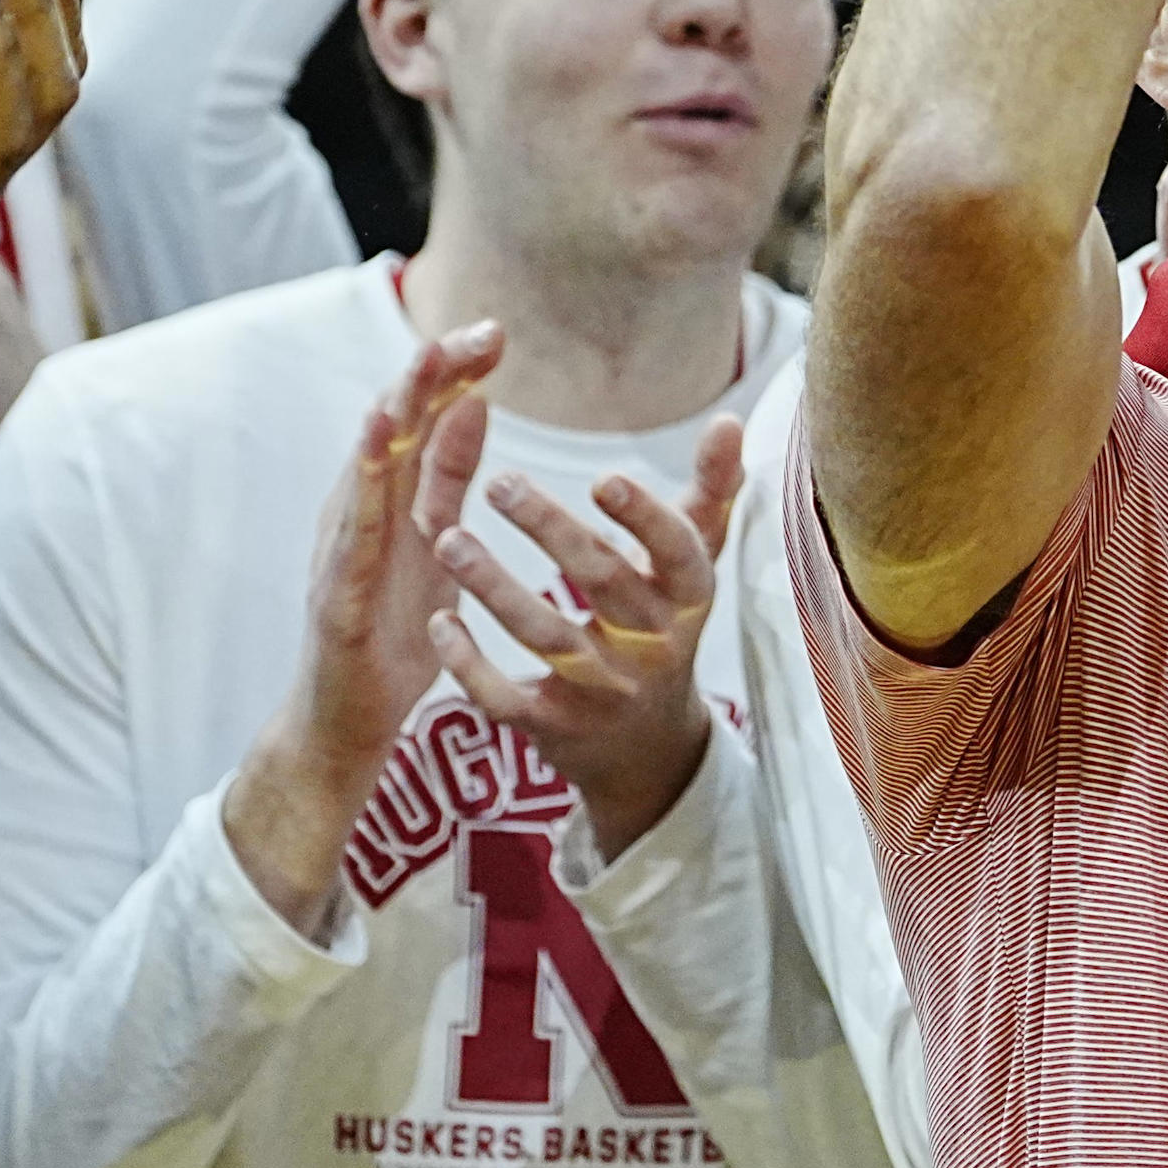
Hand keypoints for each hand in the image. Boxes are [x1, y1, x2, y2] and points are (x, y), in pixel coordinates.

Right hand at [227, 322, 505, 935]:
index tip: (497, 332)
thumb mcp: (437, 544)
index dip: (455, 373)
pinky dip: (361, 488)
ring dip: (394, 412)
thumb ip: (448, 477)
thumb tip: (475, 401)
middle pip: (394, 428)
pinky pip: (349, 537)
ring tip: (424, 363)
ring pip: (366, 469)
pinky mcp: (336, 597)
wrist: (346, 726)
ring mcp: (343, 551)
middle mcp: (362, 511)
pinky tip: (373, 448)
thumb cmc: (393, 632)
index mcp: (394, 498)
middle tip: (476, 331)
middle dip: (432, 374)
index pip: (424, 420)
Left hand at [432, 419, 744, 861]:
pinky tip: (440, 620)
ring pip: (547, 638)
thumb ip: (711, 490)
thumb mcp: (693, 564)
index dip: (645, 520)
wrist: (648, 748)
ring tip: (449, 539)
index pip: (678, 554)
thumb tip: (727, 418)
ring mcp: (602, 692)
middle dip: (551, 531)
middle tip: (499, 483)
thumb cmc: (665, 625)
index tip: (603, 478)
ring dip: (495, 587)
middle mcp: (652, 647)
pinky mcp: (554, 728)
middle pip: (602, 584)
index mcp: (689, 599)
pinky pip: (507, 698)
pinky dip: (470, 665)